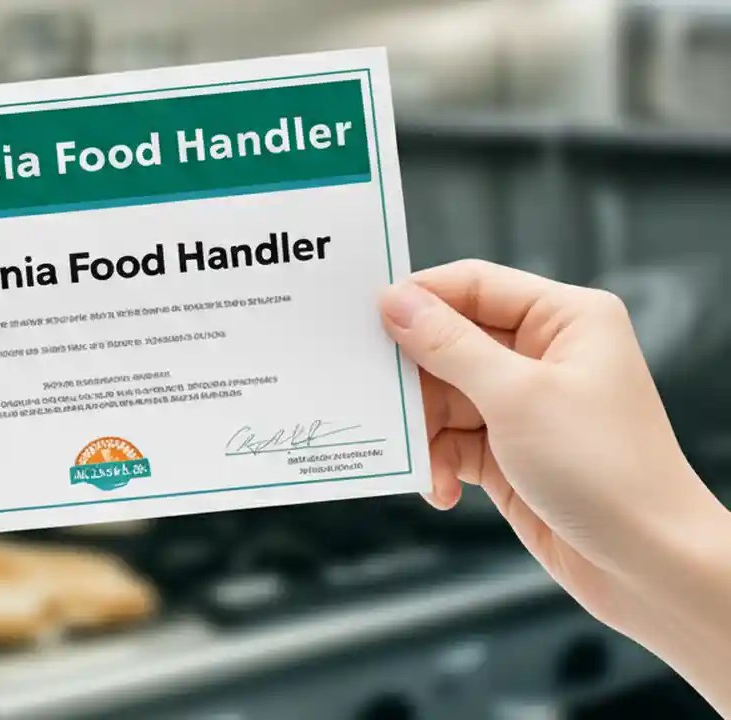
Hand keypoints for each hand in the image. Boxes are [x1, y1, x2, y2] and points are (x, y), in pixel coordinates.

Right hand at [381, 260, 730, 713]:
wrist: (647, 564)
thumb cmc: (607, 471)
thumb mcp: (517, 397)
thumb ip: (449, 345)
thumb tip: (395, 301)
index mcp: (565, 319)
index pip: (474, 286)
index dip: (419, 298)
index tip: (365, 318)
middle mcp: (545, 354)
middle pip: (449, 343)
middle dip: (414, 377)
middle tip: (377, 398)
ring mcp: (526, 404)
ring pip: (443, 397)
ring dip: (423, 431)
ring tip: (421, 461)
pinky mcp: (509, 450)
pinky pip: (451, 441)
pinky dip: (438, 463)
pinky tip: (441, 488)